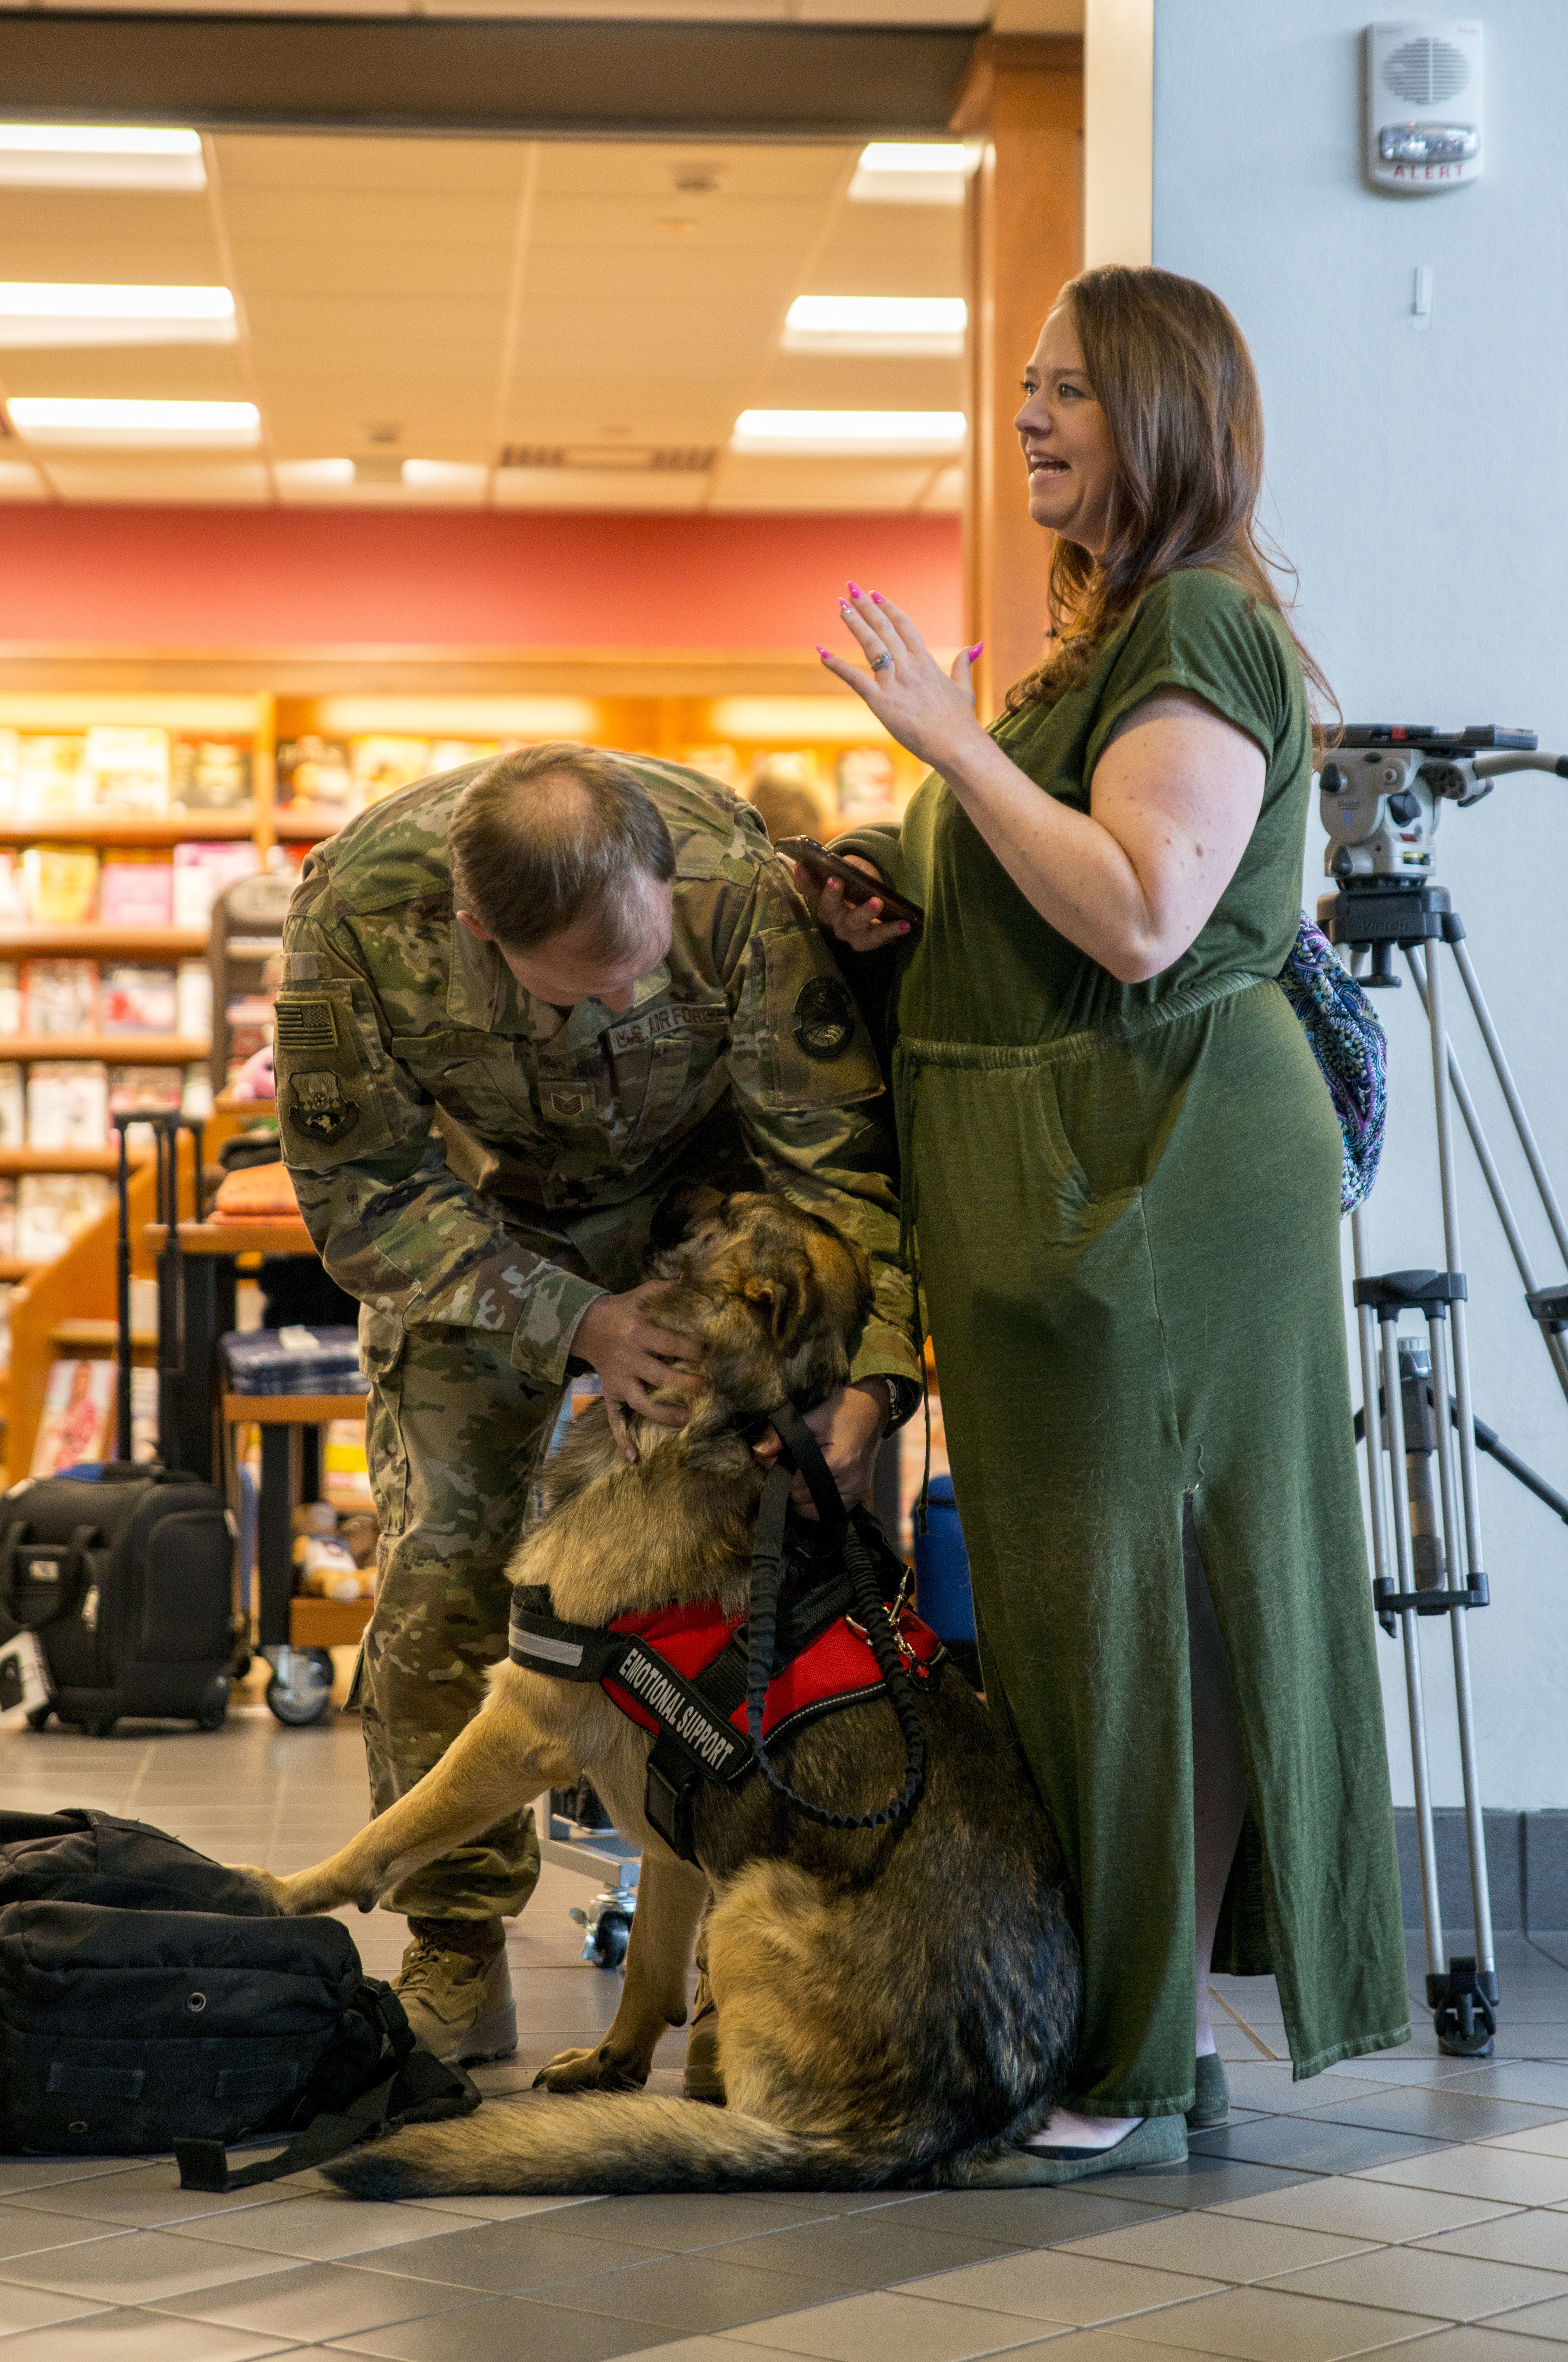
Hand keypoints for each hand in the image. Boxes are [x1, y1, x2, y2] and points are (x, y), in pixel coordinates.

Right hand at [573, 1283, 701, 1461]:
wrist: (582, 1326)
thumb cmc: (619, 1310)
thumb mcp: (638, 1294)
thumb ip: (663, 1287)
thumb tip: (689, 1273)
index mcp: (638, 1333)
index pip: (667, 1342)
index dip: (689, 1348)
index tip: (707, 1353)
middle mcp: (629, 1359)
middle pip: (658, 1374)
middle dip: (683, 1382)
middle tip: (707, 1387)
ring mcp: (619, 1380)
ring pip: (640, 1403)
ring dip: (662, 1413)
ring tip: (686, 1419)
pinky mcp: (610, 1394)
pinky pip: (614, 1419)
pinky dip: (622, 1439)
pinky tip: (634, 1458)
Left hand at [753, 1377, 889, 1516]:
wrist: (873, 1411)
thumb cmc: (842, 1411)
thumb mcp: (811, 1417)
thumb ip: (782, 1435)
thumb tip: (758, 1452)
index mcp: (837, 1463)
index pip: (795, 1485)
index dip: (780, 1473)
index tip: (775, 1460)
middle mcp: (849, 1483)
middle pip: (803, 1499)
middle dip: (789, 1486)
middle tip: (787, 1467)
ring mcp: (856, 1492)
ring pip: (814, 1511)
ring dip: (801, 1498)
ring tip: (798, 1478)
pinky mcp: (860, 1496)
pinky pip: (830, 1511)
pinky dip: (817, 1504)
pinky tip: (812, 1488)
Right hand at [790, 854, 905, 954]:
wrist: (879, 907)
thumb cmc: (860, 885)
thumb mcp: (854, 871)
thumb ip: (848, 867)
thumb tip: (845, 865)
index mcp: (823, 898)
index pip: (808, 889)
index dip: (802, 880)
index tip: (800, 868)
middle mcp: (831, 918)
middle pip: (827, 909)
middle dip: (830, 895)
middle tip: (836, 880)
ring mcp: (847, 932)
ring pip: (852, 925)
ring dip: (864, 913)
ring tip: (878, 902)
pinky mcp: (866, 941)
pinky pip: (877, 938)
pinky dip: (891, 930)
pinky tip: (906, 924)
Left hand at [817, 583, 985, 772]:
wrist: (956, 744)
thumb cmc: (960, 721)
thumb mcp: (964, 688)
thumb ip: (963, 664)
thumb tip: (974, 645)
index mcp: (926, 661)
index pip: (904, 626)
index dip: (888, 608)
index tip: (875, 594)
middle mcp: (909, 666)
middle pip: (884, 628)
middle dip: (866, 606)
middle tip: (851, 587)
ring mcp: (895, 683)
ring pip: (871, 644)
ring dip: (854, 622)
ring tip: (840, 605)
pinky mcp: (881, 702)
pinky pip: (855, 679)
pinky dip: (837, 665)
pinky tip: (821, 652)